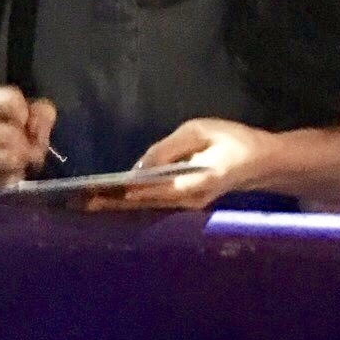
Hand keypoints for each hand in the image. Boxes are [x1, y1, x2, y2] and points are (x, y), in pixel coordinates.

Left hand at [86, 117, 273, 211]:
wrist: (260, 162)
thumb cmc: (232, 140)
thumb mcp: (199, 131)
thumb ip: (168, 148)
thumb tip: (138, 167)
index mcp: (196, 181)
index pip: (154, 190)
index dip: (125, 192)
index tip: (97, 193)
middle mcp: (189, 200)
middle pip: (145, 205)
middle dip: (112, 205)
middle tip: (79, 203)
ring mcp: (188, 207)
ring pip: (148, 208)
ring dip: (118, 207)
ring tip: (87, 204)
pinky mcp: (185, 205)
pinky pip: (155, 206)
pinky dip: (133, 204)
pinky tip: (111, 202)